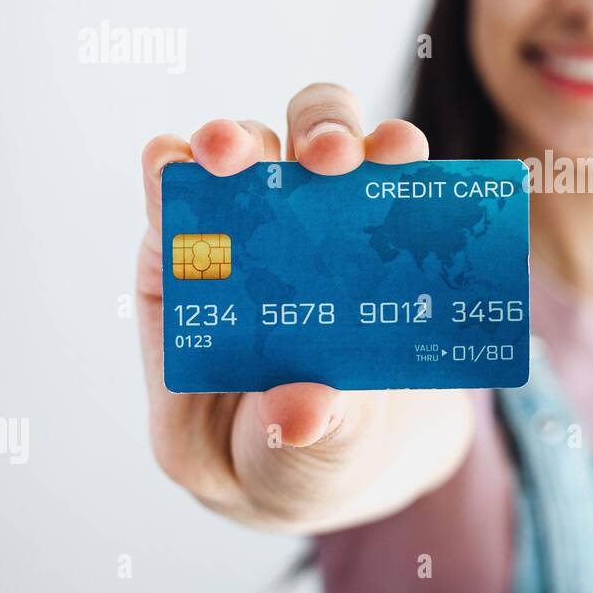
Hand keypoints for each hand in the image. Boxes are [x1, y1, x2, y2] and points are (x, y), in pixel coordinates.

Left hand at [136, 84, 474, 532]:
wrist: (362, 462)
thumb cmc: (284, 458)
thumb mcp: (275, 461)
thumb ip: (292, 436)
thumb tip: (304, 411)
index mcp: (195, 276)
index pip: (172, 201)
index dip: (178, 168)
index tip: (194, 159)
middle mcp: (253, 231)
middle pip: (249, 151)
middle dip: (266, 138)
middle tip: (298, 159)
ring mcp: (327, 221)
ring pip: (324, 138)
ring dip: (342, 130)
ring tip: (376, 156)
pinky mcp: (390, 227)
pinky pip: (400, 180)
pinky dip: (409, 165)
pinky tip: (420, 172)